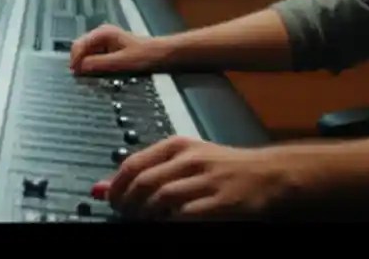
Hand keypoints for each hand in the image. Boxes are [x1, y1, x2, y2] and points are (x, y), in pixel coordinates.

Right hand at [69, 25, 165, 74]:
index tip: (75, 76)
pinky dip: (94, 67)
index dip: (75, 61)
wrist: (162, 55)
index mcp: (103, 34)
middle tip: (82, 79)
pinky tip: (100, 75)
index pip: (78, 45)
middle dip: (79, 63)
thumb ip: (98, 64)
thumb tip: (79, 68)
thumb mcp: (120, 63)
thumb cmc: (145, 56)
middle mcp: (102, 35)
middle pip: (80, 49)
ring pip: (87, 55)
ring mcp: (105, 43)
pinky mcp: (109, 51)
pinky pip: (95, 59)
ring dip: (87, 66)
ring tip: (91, 79)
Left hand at [98, 136, 308, 220]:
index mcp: (178, 146)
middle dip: (128, 203)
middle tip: (125, 215)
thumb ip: (146, 171)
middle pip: (144, 182)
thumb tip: (101, 188)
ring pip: (162, 198)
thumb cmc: (222, 167)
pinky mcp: (220, 203)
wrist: (266, 174)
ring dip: (146, 214)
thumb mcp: (184, 160)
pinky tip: (165, 224)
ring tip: (143, 221)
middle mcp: (190, 159)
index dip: (116, 185)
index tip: (110, 200)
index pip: (133, 163)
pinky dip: (169, 221)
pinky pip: (185, 214)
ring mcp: (206, 181)